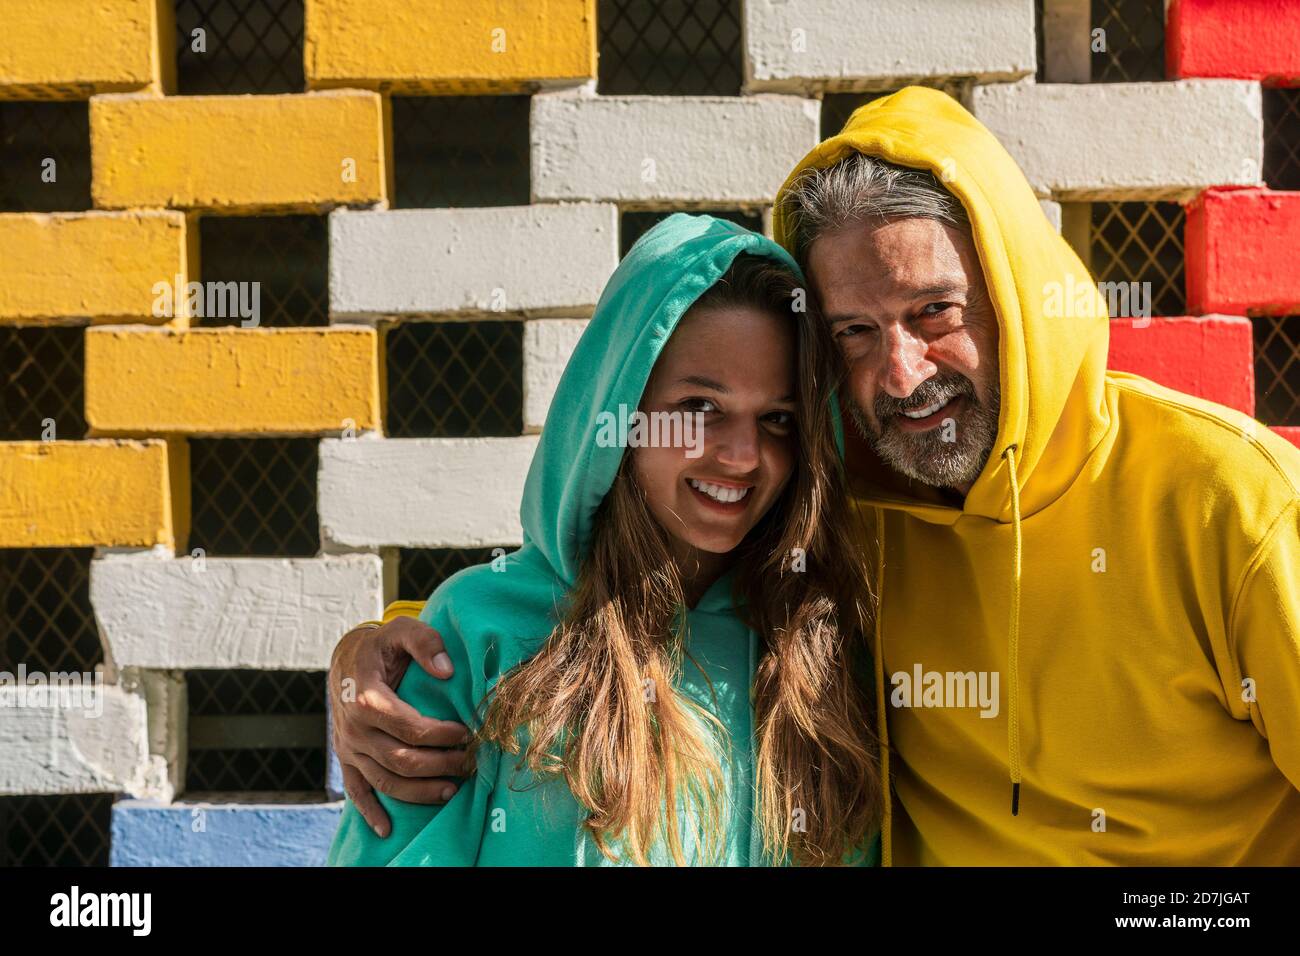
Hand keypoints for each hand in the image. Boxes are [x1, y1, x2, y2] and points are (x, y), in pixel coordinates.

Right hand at [328, 615, 468, 837]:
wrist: (346, 658)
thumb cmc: (382, 645)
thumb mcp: (401, 630)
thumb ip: (425, 642)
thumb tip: (447, 671)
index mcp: (367, 699)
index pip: (411, 729)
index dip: (443, 736)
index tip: (468, 734)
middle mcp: (354, 728)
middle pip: (401, 760)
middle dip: (440, 765)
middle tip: (469, 763)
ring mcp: (348, 747)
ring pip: (384, 780)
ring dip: (419, 791)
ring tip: (451, 791)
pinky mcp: (346, 758)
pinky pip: (355, 791)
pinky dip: (370, 813)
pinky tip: (387, 829)